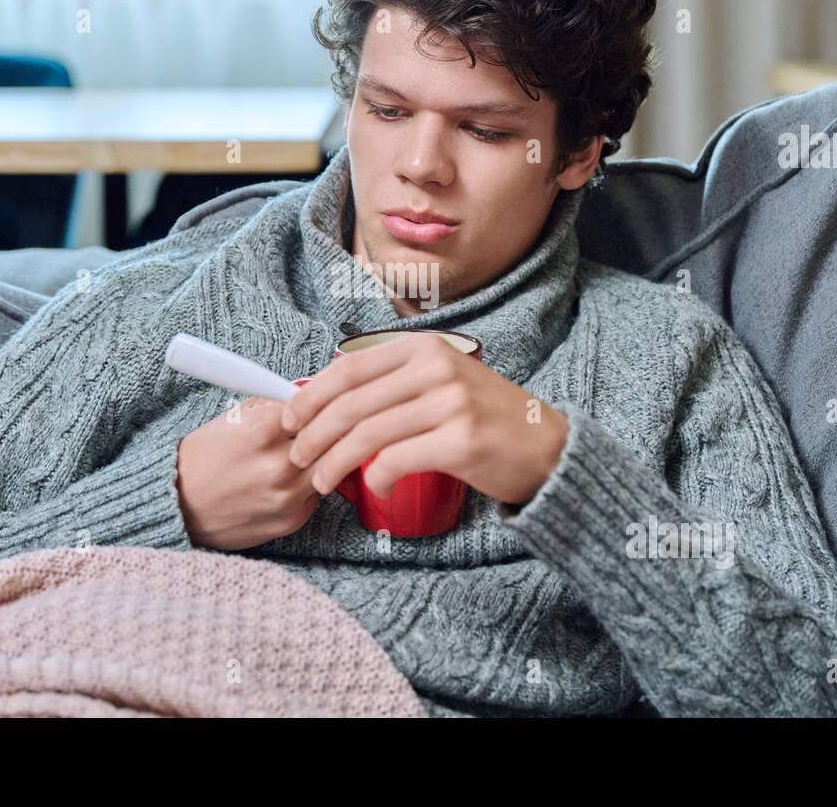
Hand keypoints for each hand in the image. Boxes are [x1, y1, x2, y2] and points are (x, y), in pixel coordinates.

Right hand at [177, 397, 319, 549]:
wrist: (178, 507)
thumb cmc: (202, 459)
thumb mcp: (229, 420)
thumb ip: (268, 407)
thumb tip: (300, 394)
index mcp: (260, 433)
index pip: (311, 407)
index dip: (313, 404)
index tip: (314, 404)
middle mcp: (278, 466)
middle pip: (329, 437)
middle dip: (325, 430)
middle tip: (319, 427)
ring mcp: (287, 496)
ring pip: (330, 466)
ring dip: (322, 457)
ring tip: (304, 452)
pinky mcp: (293, 519)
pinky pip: (318, 493)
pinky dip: (310, 483)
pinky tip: (291, 479)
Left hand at [280, 333, 568, 506]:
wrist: (546, 448)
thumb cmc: (485, 419)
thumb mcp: (442, 382)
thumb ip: (395, 384)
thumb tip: (327, 402)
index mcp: (425, 348)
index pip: (349, 368)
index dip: (311, 394)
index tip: (289, 418)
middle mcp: (437, 368)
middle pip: (351, 402)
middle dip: (313, 433)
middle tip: (297, 456)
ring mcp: (451, 403)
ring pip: (366, 435)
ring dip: (333, 462)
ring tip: (322, 480)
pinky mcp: (461, 442)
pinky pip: (396, 461)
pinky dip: (375, 479)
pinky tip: (374, 488)